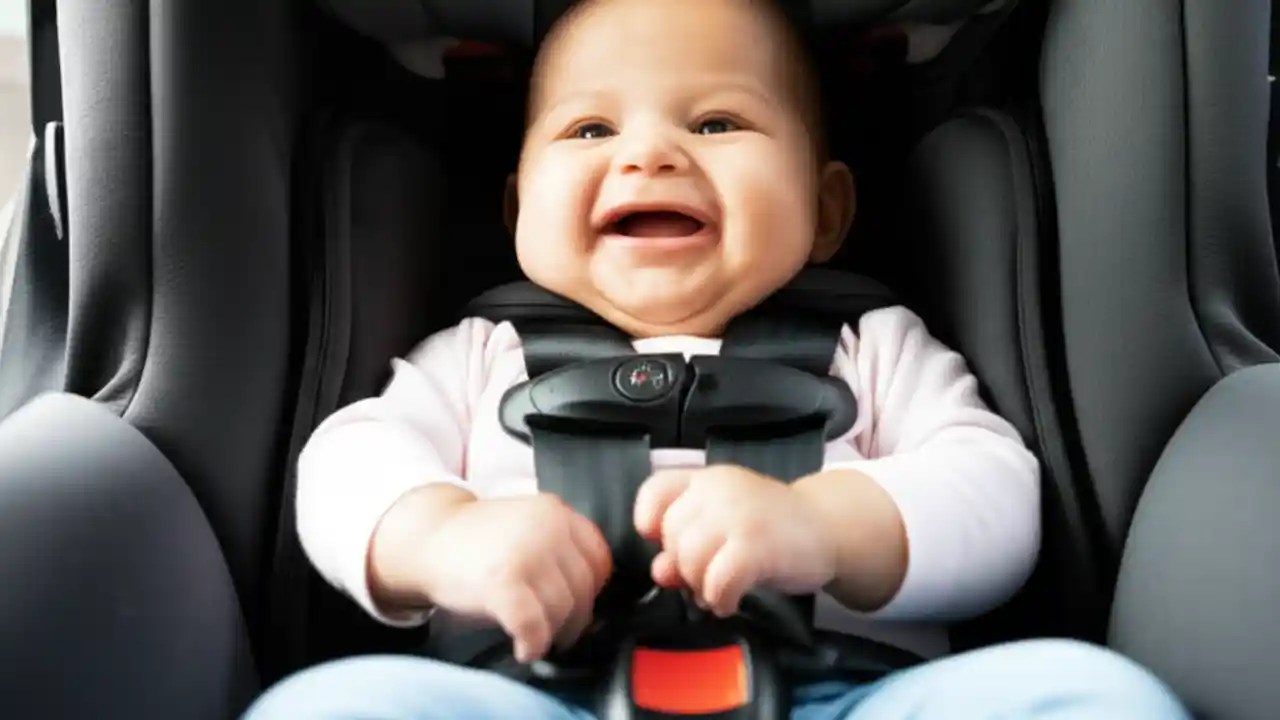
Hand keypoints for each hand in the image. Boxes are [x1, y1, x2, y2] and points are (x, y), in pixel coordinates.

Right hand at [419, 494, 612, 662]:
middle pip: (584, 589)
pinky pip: (534, 627)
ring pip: (563, 611)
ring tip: (535, 638)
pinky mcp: (504, 584)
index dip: (591, 589)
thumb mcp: (527, 525)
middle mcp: (548, 528)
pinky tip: (524, 648)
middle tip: (556, 631)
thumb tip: (589, 598)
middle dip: (573, 618)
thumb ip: (560, 547)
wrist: (427, 538)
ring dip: (551, 635)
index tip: (575, 603)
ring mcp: (527, 555)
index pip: (599, 559)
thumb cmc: (478, 542)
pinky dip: (533, 645)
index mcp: (556, 512)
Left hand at [633, 466, 836, 617]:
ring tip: (719, 592)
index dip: (649, 521)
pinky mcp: (756, 545)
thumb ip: (687, 544)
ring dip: (700, 587)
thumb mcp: (724, 528)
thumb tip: (660, 571)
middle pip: (670, 536)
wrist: (829, 529)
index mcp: (706, 479)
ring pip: (689, 560)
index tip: (664, 543)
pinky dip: (719, 600)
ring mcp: (738, 515)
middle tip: (707, 578)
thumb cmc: (772, 529)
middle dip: (683, 566)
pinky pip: (717, 581)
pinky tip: (730, 602)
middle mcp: (718, 489)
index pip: (654, 490)